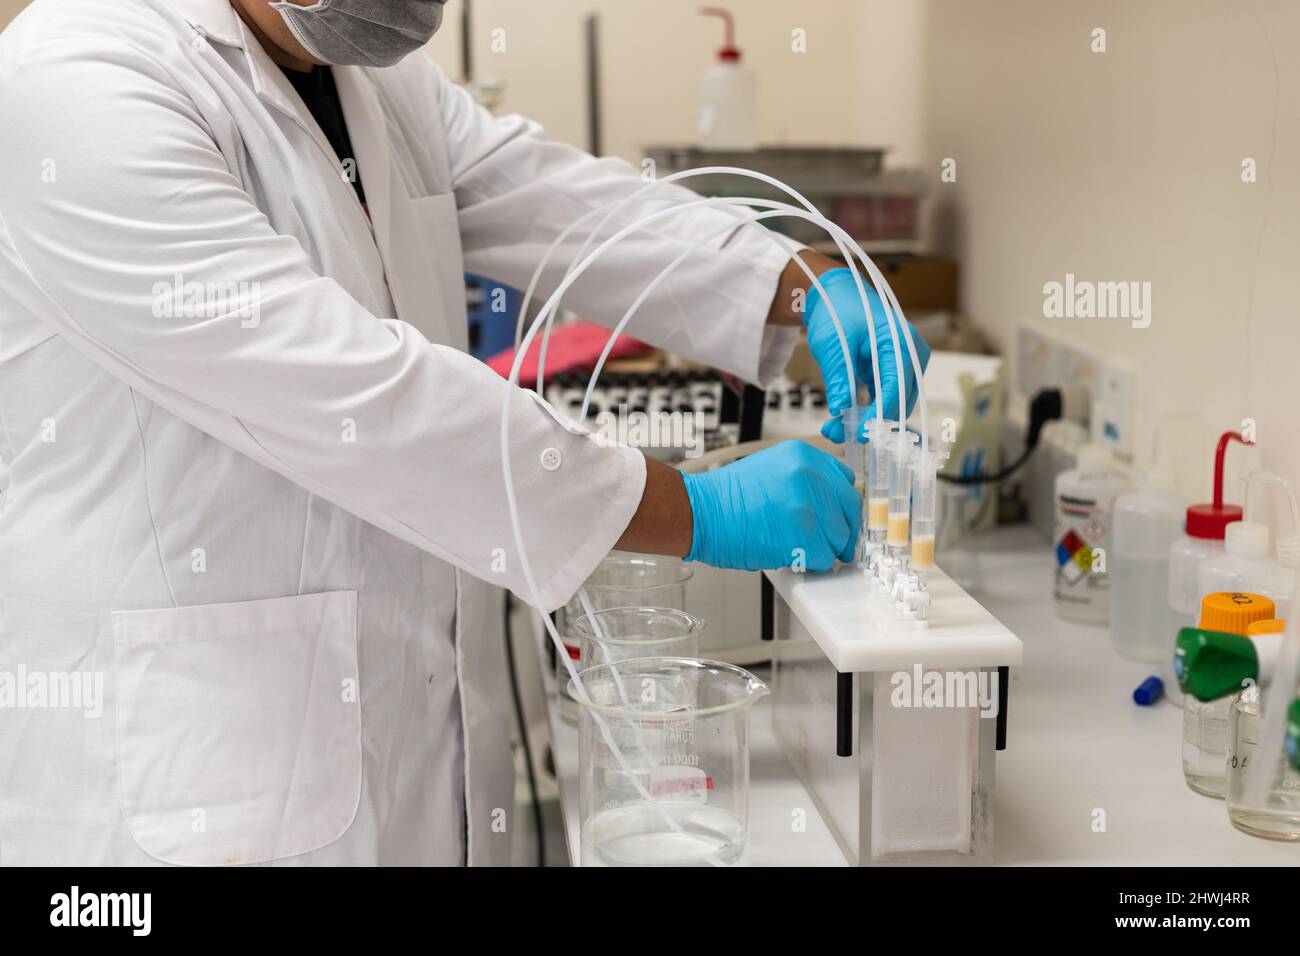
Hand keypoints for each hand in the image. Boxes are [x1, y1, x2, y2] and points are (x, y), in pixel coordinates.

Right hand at [680, 440, 859, 571]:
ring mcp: (807, 505)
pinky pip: (822, 558)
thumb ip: (806, 479)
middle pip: (849, 511)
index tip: (839, 519)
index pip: (847, 482)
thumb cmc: (727, 498)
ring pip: (839, 538)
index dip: (843, 507)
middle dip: (841, 532)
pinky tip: (791, 555)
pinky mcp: (801, 535)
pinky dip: (810, 563)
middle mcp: (810, 474)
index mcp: (804, 455)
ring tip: (798, 546)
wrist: (700, 512)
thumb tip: (831, 504)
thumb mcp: (773, 469)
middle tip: (832, 544)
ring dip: (824, 548)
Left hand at [804, 267, 931, 441]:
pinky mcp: (893, 372)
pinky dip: (866, 411)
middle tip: (836, 433)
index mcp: (902, 342)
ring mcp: (905, 365)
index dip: (879, 415)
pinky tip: (842, 419)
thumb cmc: (838, 309)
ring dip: (866, 420)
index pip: (897, 387)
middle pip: (899, 401)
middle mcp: (911, 355)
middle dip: (870, 422)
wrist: (837, 294)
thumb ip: (839, 377)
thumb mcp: (833, 343)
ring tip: (833, 428)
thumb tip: (840, 410)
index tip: (859, 433)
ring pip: (893, 404)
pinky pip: (884, 398)